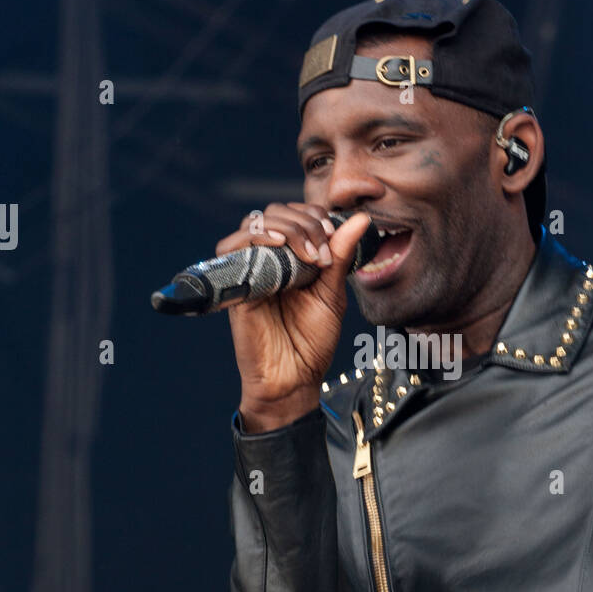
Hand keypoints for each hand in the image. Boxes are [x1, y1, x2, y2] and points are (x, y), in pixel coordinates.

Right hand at [215, 205, 370, 430]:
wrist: (294, 379)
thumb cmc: (312, 342)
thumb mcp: (332, 294)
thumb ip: (341, 255)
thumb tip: (360, 218)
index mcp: (292, 259)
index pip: (295, 214)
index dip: (315, 217)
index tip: (334, 238)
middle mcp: (269, 260)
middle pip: (274, 212)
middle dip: (304, 222)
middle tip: (322, 251)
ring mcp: (250, 269)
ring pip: (254, 223)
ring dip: (284, 227)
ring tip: (307, 251)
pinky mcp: (235, 284)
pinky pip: (232, 247)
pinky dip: (254, 236)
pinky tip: (277, 243)